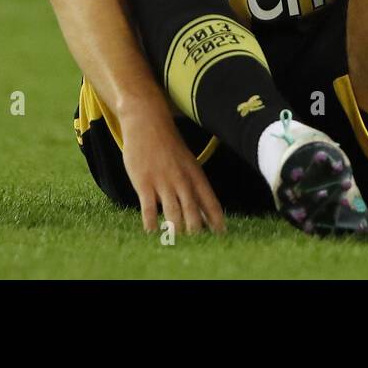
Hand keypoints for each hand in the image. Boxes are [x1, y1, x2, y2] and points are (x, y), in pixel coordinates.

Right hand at [119, 103, 225, 234]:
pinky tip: (153, 234)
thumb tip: (202, 209)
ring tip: (179, 243)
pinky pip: (149, 209)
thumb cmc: (168, 144)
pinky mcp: (144, 183)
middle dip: (197, 231)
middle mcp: (182, 181)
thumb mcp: (187, 162)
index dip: (217, 221)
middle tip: (201, 246)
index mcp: (195, 175)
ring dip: (177, 230)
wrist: (147, 122)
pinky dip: (152, 224)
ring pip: (173, 213)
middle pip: (193, 212)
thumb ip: (193, 185)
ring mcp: (163, 182)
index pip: (211, 202)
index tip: (222, 235)